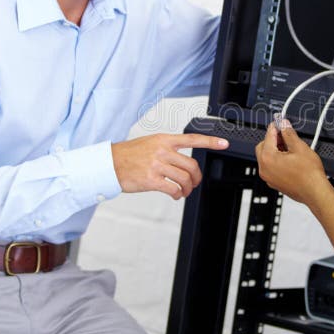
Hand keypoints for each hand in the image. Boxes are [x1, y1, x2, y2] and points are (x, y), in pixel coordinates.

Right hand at [111, 133, 228, 198]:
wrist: (109, 164)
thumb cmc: (128, 154)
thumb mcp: (149, 143)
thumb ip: (167, 148)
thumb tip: (182, 160)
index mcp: (164, 139)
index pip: (193, 138)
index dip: (211, 141)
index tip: (225, 143)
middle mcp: (162, 150)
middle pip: (192, 164)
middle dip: (196, 177)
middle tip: (194, 183)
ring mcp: (157, 165)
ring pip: (184, 178)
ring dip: (187, 188)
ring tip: (184, 191)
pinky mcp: (151, 180)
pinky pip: (173, 189)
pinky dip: (177, 194)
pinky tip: (175, 195)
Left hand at [255, 122, 329, 204]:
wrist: (315, 192)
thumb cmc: (309, 175)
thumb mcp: (300, 147)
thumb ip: (289, 134)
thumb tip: (284, 125)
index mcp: (268, 158)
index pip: (268, 136)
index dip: (275, 127)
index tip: (280, 122)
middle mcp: (265, 169)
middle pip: (263, 147)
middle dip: (273, 139)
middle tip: (285, 134)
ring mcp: (268, 178)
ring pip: (266, 158)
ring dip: (275, 149)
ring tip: (290, 147)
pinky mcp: (274, 183)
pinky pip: (271, 167)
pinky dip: (277, 160)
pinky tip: (290, 158)